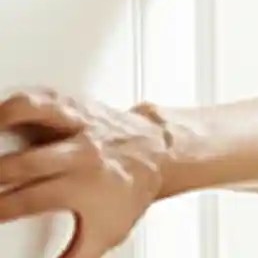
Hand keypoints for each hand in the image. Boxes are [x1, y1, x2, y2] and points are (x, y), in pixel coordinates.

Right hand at [0, 88, 170, 257]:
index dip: (1, 208)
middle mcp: (80, 152)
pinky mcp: (76, 106)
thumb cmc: (131, 190)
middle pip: (26, 162)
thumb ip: (75, 257)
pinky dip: (18, 100)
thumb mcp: (106, 232)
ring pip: (38, 111)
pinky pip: (44, 96)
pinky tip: (0, 110)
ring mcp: (78, 125)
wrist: (160, 153)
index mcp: (83, 185)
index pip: (30, 200)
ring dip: (4, 117)